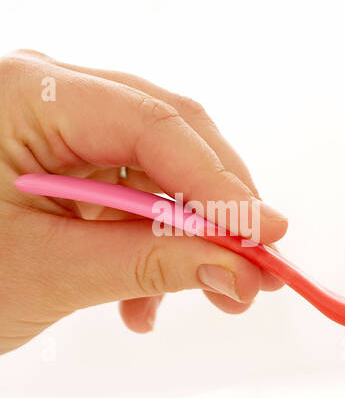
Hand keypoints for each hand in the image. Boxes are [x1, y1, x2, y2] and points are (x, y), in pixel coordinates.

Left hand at [0, 49, 288, 353]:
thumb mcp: (45, 271)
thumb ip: (149, 264)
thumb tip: (237, 270)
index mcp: (25, 94)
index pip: (155, 125)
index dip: (222, 185)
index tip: (266, 237)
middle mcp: (41, 96)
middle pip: (167, 137)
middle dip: (216, 211)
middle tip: (256, 270)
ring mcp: (48, 130)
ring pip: (154, 171)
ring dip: (186, 239)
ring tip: (211, 297)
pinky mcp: (53, 166)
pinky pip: (126, 196)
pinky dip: (148, 248)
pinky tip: (142, 303)